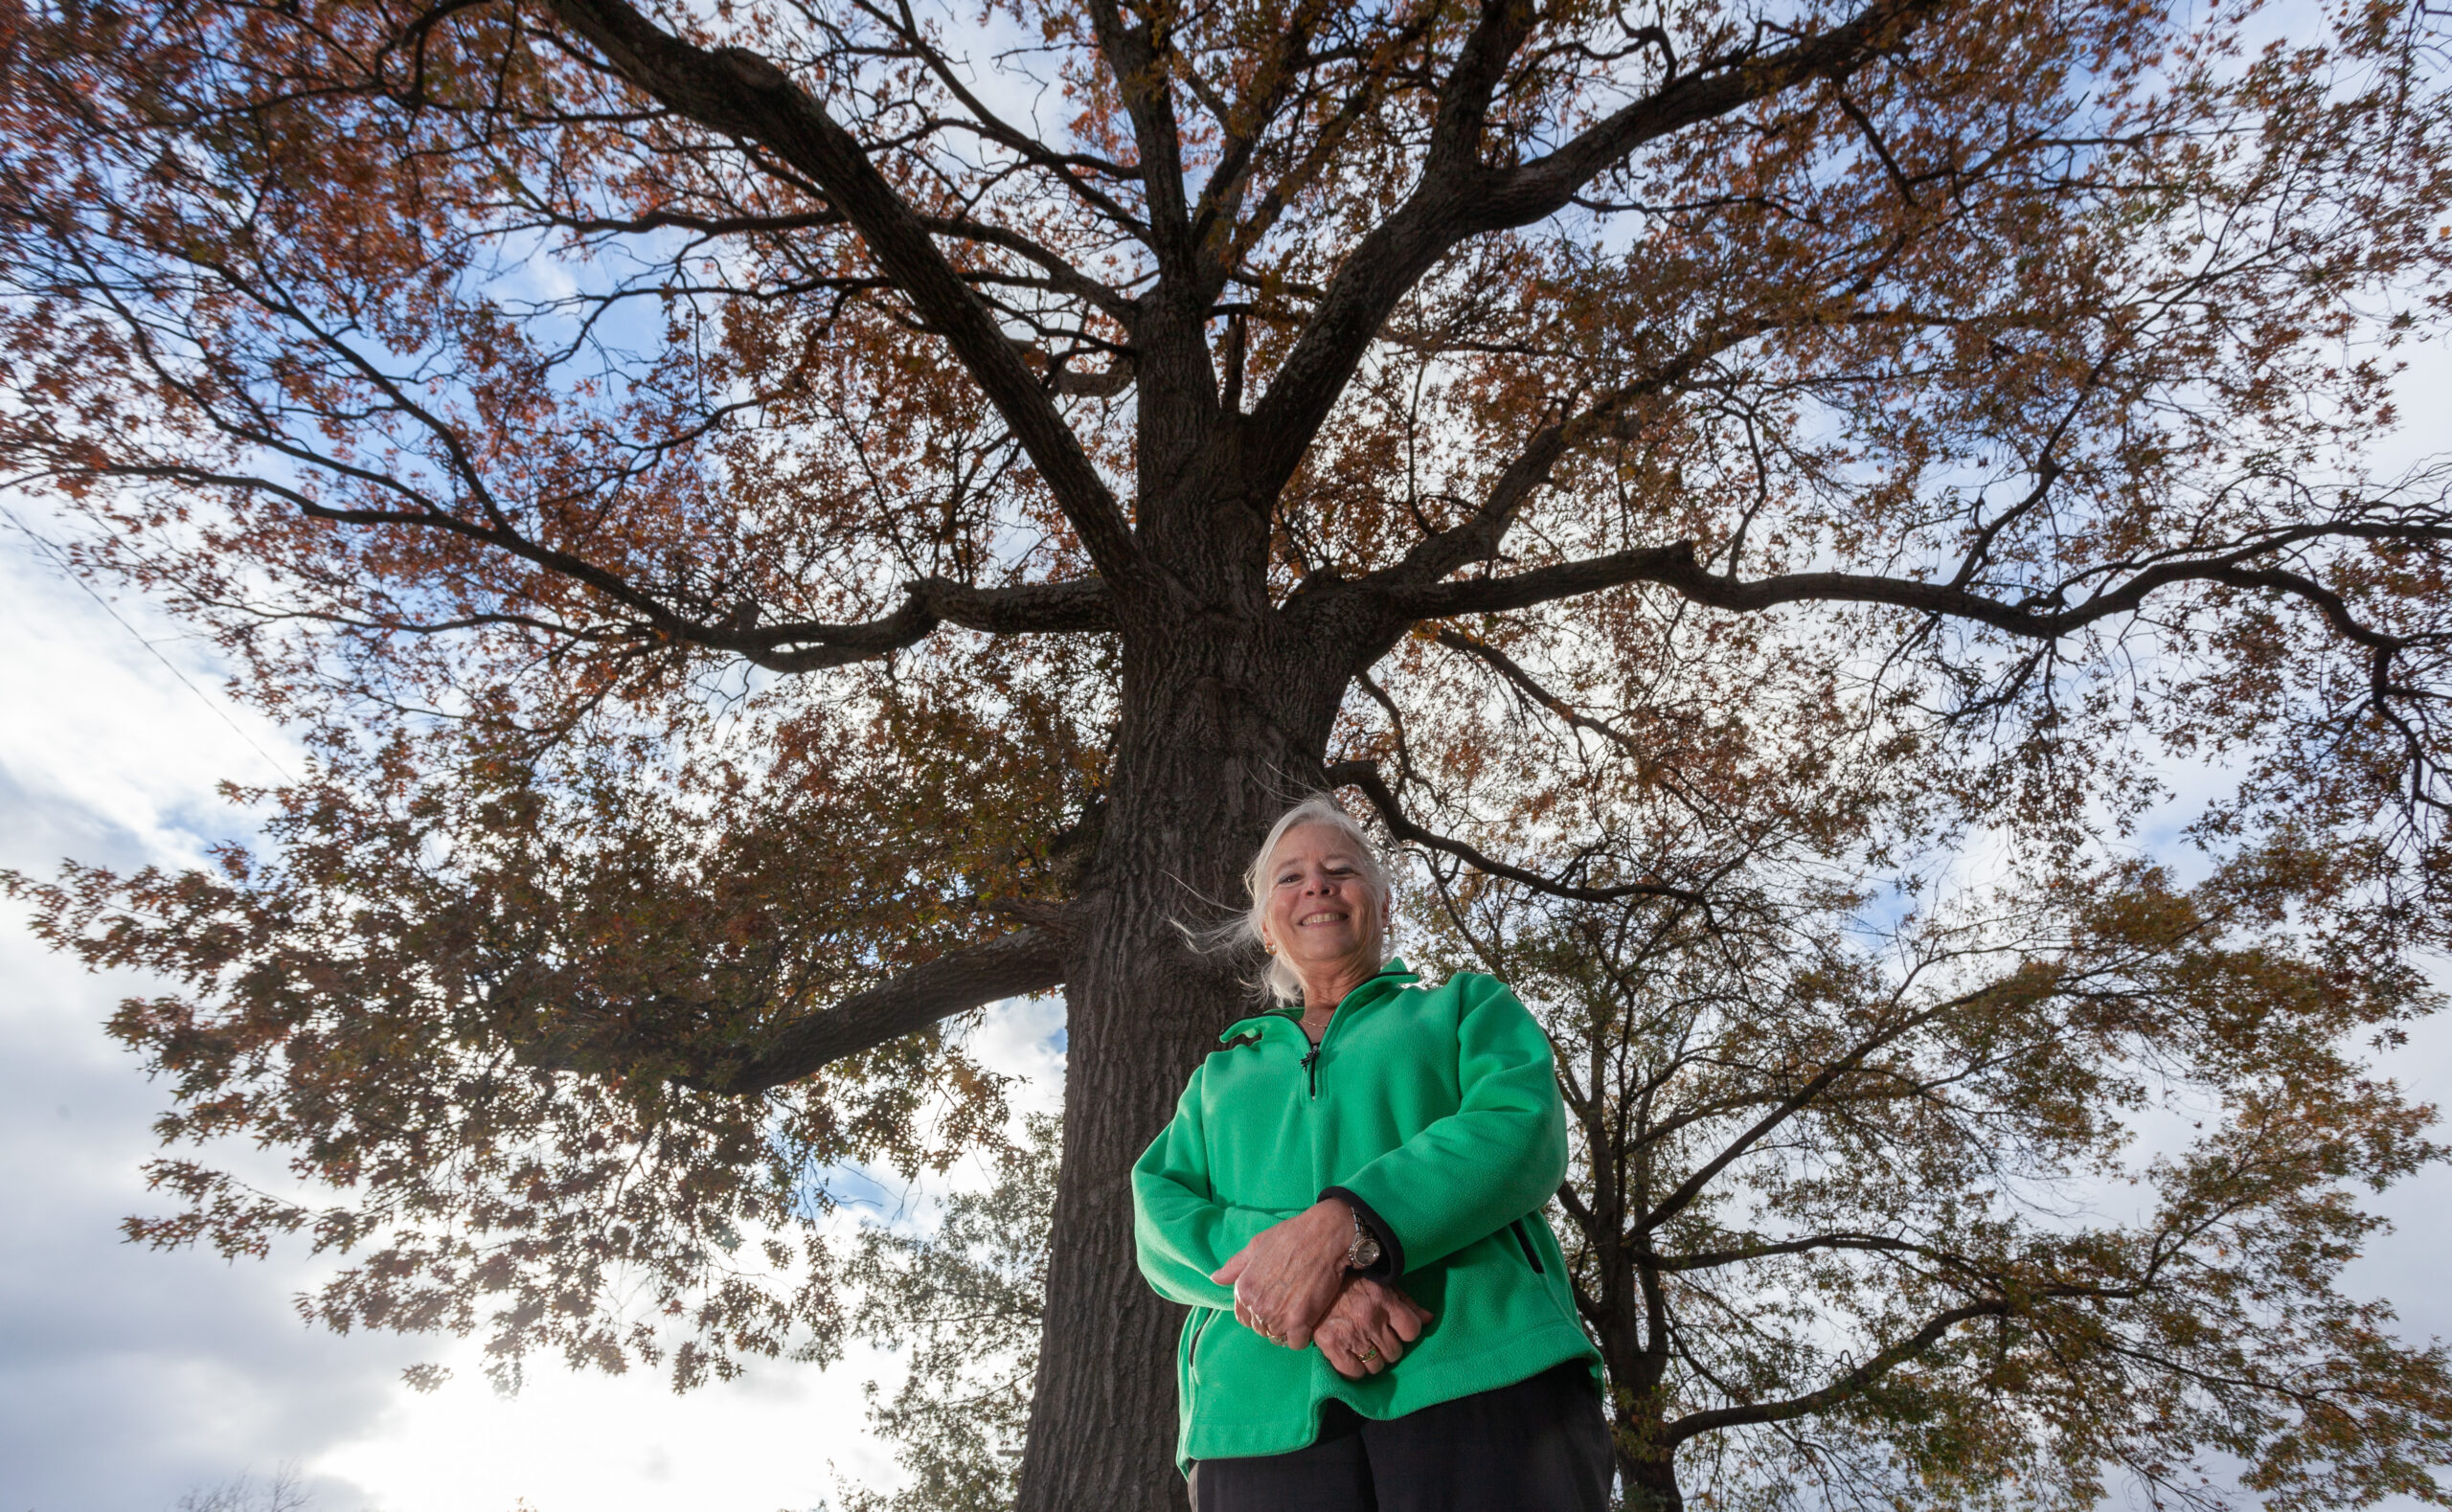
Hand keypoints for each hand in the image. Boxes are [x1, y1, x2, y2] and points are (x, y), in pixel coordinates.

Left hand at [1211, 1199, 1353, 1349]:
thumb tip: (1215, 1278)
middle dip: (1272, 1321)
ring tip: (1299, 1312)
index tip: (1273, 1303)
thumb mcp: (1256, 1245)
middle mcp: (1256, 1305)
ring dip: (1288, 1330)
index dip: (1258, 1312)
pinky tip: (1308, 1321)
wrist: (1324, 1236)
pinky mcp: (1300, 1321)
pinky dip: (1302, 1337)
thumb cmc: (1291, 1236)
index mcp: (1243, 1288)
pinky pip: (1296, 1343)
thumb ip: (1235, 1266)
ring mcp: (1277, 1314)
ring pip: (1278, 1337)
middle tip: (1289, 1306)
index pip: (1243, 1318)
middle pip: (1260, 1329)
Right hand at [1314, 1276, 1433, 1378]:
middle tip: (1377, 1338)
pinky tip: (1351, 1357)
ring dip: (1373, 1360)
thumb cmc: (1349, 1282)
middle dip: (1388, 1347)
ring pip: (1377, 1366)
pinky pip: (1354, 1373)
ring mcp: (1351, 1335)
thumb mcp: (1381, 1284)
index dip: (1406, 1332)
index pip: (1412, 1330)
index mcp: (1384, 1301)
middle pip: (1395, 1352)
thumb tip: (1429, 1319)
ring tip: (1364, 1348)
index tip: (1397, 1329)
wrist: (1310, 1281)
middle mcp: (1370, 1320)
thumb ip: (1406, 1302)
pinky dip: (1355, 1369)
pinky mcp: (1331, 1346)